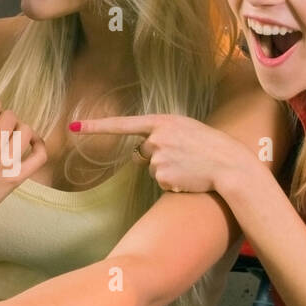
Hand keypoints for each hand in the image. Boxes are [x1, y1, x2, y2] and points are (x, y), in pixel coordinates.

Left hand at [73, 114, 251, 194]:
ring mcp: (159, 158)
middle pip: (141, 152)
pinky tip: (188, 177)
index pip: (122, 124)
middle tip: (184, 156)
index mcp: (162, 122)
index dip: (96, 126)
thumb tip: (138, 152)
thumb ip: (160, 134)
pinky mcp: (162, 177)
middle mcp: (156, 138)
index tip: (74, 127)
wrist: (230, 165)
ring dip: (166, 170)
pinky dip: (172, 183)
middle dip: (157, 156)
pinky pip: (159, 182)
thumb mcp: (185, 129)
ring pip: (150, 169)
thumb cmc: (210, 145)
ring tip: (189, 165)